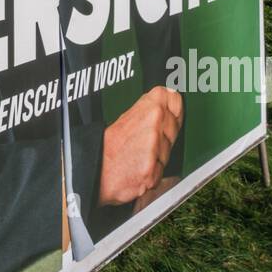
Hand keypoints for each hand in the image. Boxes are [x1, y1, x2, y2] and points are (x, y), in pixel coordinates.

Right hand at [98, 85, 182, 206]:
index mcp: (149, 109)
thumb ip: (149, 107)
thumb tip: (167, 98)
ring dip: (159, 154)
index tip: (168, 110)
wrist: (96, 172)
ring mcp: (155, 151)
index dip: (172, 106)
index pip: (175, 99)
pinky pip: (164, 171)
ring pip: (169, 150)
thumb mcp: (127, 117)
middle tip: (144, 139)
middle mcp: (154, 129)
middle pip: (175, 127)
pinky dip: (155, 172)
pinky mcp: (153, 173)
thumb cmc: (109, 147)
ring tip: (139, 154)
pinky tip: (140, 167)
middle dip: (165, 134)